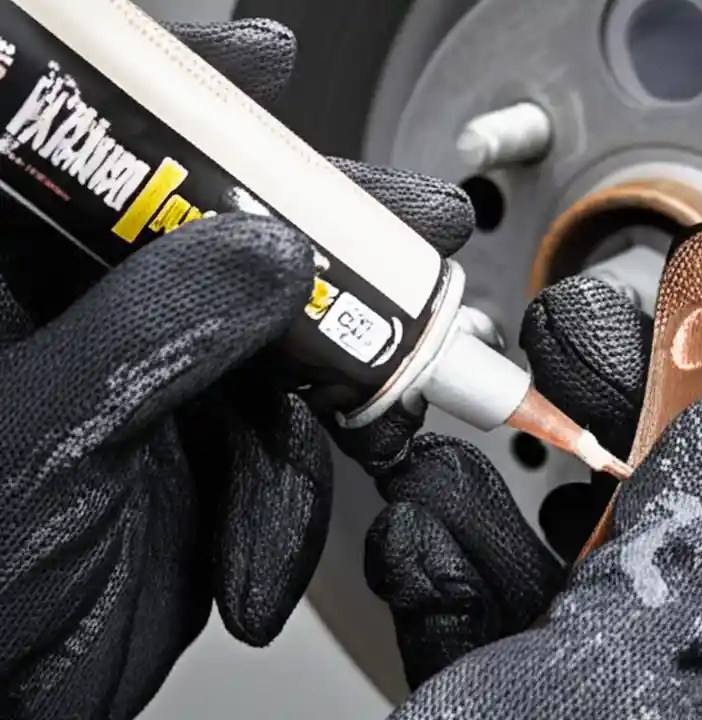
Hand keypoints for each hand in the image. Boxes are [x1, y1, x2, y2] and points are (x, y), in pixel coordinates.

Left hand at [0, 19, 471, 719]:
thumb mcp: (42, 449)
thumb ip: (153, 335)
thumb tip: (269, 250)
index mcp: (9, 287)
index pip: (81, 151)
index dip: (170, 87)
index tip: (256, 61)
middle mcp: (83, 321)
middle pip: (209, 230)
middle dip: (319, 232)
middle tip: (404, 218)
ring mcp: (147, 389)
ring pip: (274, 346)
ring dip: (333, 395)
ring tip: (389, 392)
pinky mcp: (197, 457)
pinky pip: (281, 447)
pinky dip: (293, 502)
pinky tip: (260, 552)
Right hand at [365, 276, 701, 717]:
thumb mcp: (602, 686)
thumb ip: (673, 551)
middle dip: (646, 404)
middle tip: (607, 330)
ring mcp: (608, 698)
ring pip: (597, 547)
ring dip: (536, 470)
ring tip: (496, 404)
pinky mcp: (520, 705)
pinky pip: (506, 608)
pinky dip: (461, 555)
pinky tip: (425, 520)